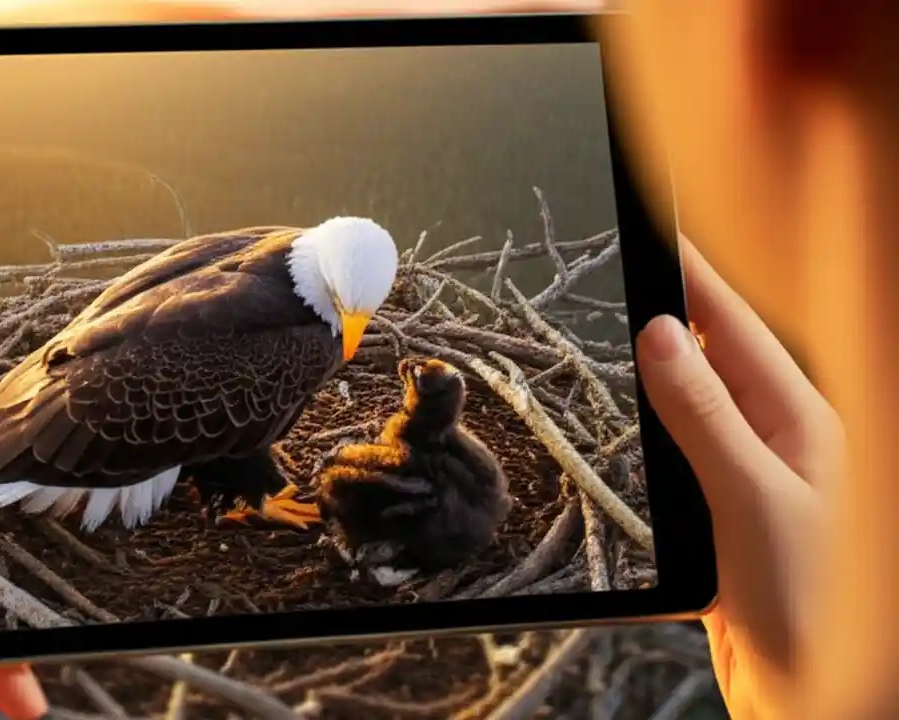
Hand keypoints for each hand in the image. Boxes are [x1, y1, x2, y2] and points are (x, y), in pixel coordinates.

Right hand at [637, 241, 841, 719]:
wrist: (826, 698)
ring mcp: (755, 483)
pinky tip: (635, 435)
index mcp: (801, 424)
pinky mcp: (730, 524)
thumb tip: (663, 337)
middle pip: (714, 361)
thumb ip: (705, 417)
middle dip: (673, 312)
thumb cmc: (820, 610)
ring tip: (620, 335)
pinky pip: (684, 467)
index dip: (693, 275)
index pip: (735, 327)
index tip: (656, 231)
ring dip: (660, 377)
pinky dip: (654, 444)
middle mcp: (779, 445)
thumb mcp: (754, 500)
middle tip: (626, 272)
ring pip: (695, 412)